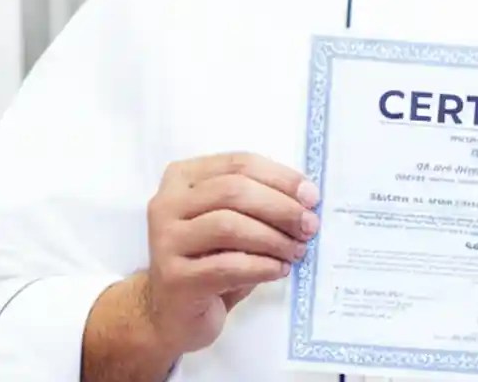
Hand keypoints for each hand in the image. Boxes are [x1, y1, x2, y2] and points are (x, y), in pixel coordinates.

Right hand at [142, 152, 319, 356]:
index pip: (239, 163)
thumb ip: (259, 203)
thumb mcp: (233, 222)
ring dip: (273, 238)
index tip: (312, 197)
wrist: (173, 313)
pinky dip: (261, 266)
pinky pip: (226, 265)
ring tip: (296, 251)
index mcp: (183, 178)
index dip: (280, 177)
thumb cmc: (211, 260)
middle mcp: (166, 203)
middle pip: (233, 190)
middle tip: (309, 226)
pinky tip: (278, 270)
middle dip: (280, 207)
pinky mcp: (174, 278)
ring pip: (228, 225)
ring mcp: (165, 241)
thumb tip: (307, 199)